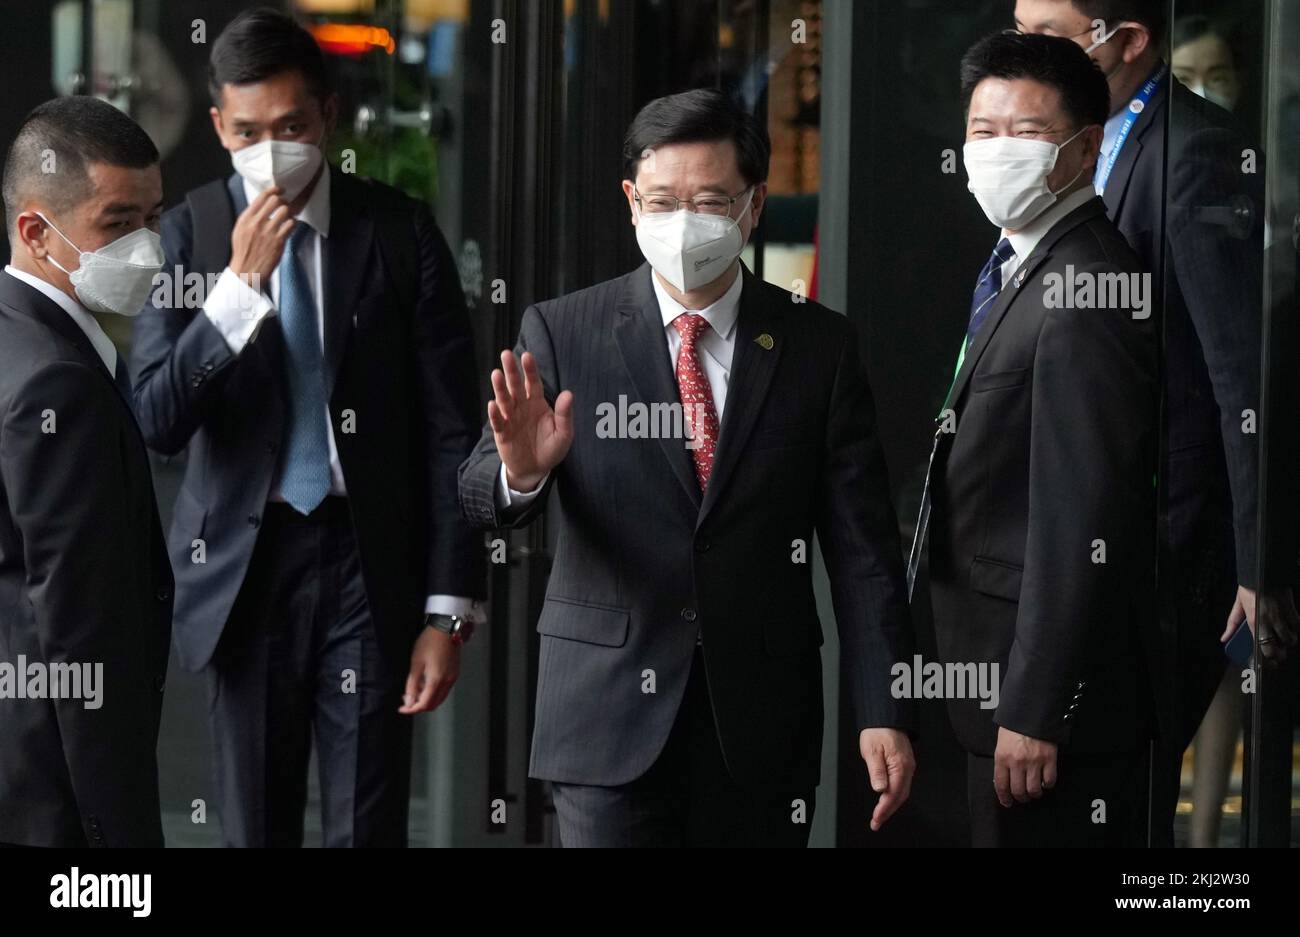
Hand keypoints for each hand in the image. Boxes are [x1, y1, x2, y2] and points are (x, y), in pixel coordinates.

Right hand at [228, 187, 294, 284]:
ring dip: (289, 212)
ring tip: (288, 217)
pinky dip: (293, 223)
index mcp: (246, 218)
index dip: (273, 190)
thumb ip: (250, 218)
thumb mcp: (240, 230)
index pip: (261, 197)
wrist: (247, 270)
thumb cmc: (244, 252)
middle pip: (275, 201)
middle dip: (283, 200)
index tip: (280, 189)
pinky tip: (291, 226)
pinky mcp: (279, 241)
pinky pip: (291, 225)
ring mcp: (269, 232)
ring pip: (285, 211)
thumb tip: (262, 206)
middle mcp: (257, 223)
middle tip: (285, 204)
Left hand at [399, 626, 459, 714]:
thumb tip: (409, 702)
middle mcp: (447, 682)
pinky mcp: (455, 673)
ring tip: (414, 691)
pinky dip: (433, 692)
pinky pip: (444, 690)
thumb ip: (412, 684)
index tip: (401, 708)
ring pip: (439, 698)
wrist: (446, 629)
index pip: (424, 704)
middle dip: (419, 706)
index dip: (412, 709)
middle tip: (406, 700)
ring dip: (426, 699)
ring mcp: (453, 678)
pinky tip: (425, 684)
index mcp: (436, 681)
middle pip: (433, 704)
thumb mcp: (416, 663)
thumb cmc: (428, 643)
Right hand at [488, 350, 573, 492]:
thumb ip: (565, 414)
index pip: (533, 383)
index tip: (527, 356)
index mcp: (537, 403)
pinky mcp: (502, 432)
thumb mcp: (563, 433)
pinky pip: (498, 421)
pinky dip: (495, 414)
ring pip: (504, 400)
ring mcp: (510, 418)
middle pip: (515, 386)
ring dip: (500, 388)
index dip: (530, 370)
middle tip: (506, 354)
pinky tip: (493, 404)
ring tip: (496, 374)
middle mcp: (521, 407)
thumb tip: (568, 393)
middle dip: (511, 371)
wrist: (536, 469)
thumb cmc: (551, 448)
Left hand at [859, 728, 914, 830]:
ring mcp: (908, 766)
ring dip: (891, 805)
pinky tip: (888, 800)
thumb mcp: (872, 751)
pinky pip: (902, 785)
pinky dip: (895, 796)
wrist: (886, 717)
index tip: (876, 818)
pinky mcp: (905, 764)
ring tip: (880, 816)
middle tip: (877, 822)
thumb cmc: (879, 730)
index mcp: (900, 766)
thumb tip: (879, 788)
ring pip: (902, 792)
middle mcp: (907, 768)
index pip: (893, 793)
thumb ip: (876, 771)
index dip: (884, 809)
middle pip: (900, 796)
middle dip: (888, 811)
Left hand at [994, 726, 1056, 805]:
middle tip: (1022, 797)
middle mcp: (1017, 761)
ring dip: (1034, 794)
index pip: (1001, 784)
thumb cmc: (1014, 726)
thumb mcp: (1001, 742)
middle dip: (1020, 798)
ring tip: (1034, 792)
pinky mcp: (1049, 759)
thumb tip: (1003, 780)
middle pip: (1018, 791)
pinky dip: (1047, 785)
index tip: (1007, 802)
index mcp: (1002, 757)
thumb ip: (1002, 761)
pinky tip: (1044, 782)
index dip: (1004, 797)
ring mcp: (1034, 761)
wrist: (1031, 712)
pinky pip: (1049, 780)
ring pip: (1034, 789)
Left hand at [1222, 585, 1298, 664]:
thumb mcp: (1238, 605)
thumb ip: (1232, 624)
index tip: (1267, 665)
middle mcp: (1270, 620)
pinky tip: (1291, 631)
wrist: (1263, 571)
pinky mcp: (1292, 609)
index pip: (1262, 646)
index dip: (1266, 659)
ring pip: (1291, 638)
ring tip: (1284, 644)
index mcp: (1255, 621)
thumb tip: (1224, 639)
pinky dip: (1296, 630)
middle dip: (1280, 655)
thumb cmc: (1249, 588)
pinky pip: (1298, 625)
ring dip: (1288, 643)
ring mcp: (1282, 615)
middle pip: (1279, 647)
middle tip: (1278, 657)